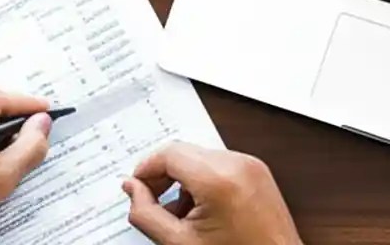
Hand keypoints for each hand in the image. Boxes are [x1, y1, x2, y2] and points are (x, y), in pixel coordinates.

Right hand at [123, 143, 301, 244]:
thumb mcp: (180, 243)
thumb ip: (147, 214)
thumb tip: (132, 189)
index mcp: (219, 178)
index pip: (169, 154)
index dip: (145, 169)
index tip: (136, 188)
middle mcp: (238, 164)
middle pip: (184, 153)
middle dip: (162, 176)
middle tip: (150, 202)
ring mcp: (251, 166)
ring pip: (200, 159)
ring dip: (182, 180)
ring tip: (178, 214)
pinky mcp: (258, 172)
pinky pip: (220, 166)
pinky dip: (203, 182)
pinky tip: (199, 211)